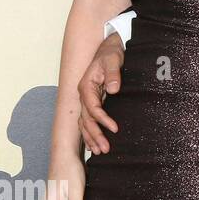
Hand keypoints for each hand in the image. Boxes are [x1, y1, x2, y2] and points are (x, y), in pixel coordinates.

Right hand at [77, 33, 126, 153]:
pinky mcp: (92, 101)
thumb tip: (114, 90)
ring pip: (85, 123)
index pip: (93, 108)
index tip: (114, 128)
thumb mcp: (113, 60)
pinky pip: (88, 121)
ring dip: (92, 138)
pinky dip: (90, 133)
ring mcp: (86, 100)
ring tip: (101, 152)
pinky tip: (95, 145)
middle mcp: (83, 95)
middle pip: (86, 120)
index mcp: (86, 86)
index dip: (102, 120)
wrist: (108, 48)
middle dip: (95, 135)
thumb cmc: (110, 53)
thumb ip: (113, 74)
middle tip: (105, 149)